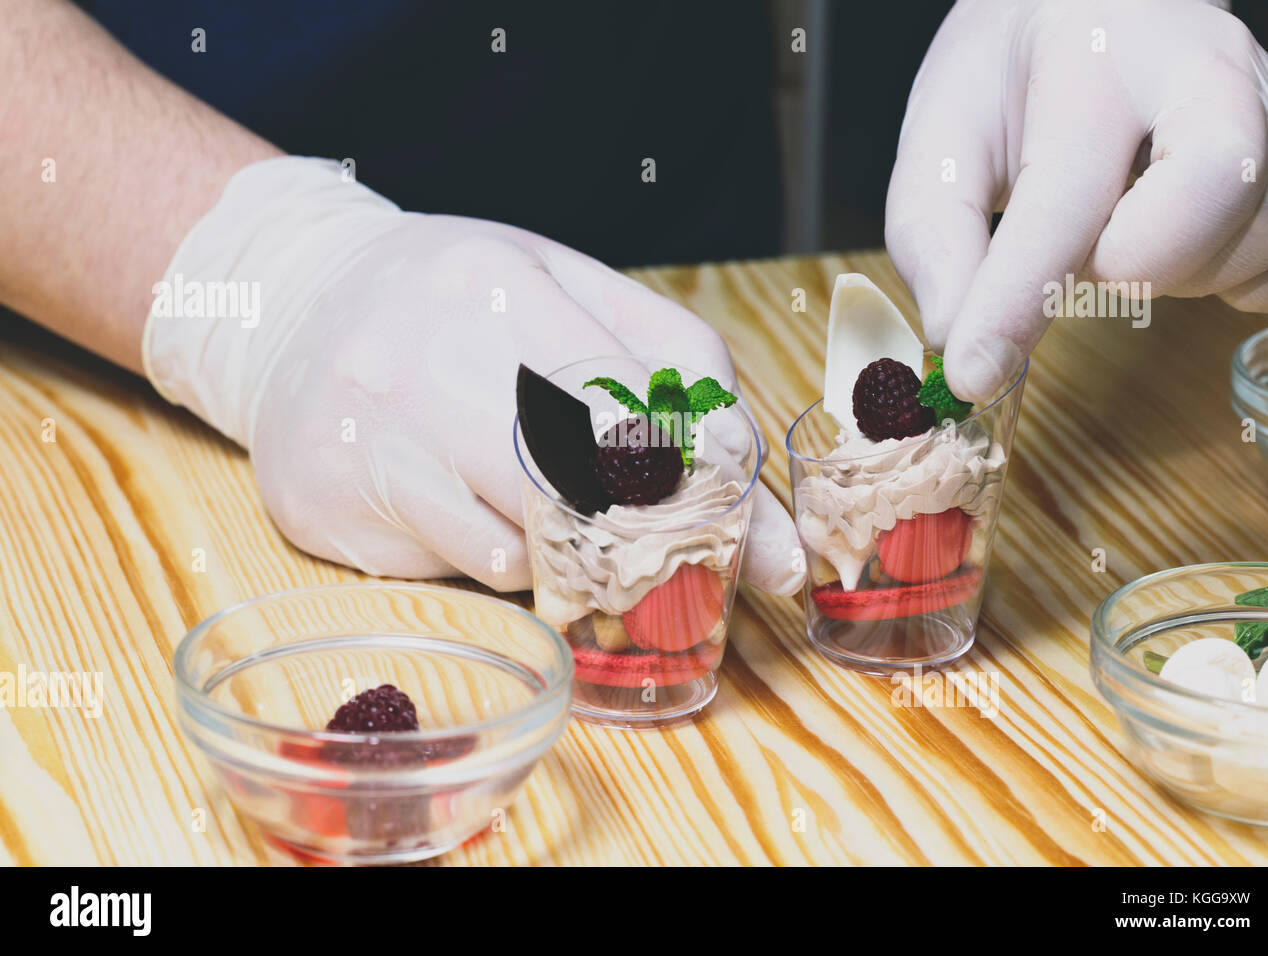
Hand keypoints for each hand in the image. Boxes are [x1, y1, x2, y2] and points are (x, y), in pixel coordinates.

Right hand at [144, 157, 802, 594]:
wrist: (284, 302)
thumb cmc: (448, 300)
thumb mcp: (556, 283)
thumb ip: (666, 358)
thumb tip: (750, 478)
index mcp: (497, 287)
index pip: (643, 397)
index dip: (711, 473)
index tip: (751, 527)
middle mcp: (427, 361)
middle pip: (589, 483)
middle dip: (653, 531)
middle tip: (681, 555)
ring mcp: (372, 440)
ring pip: (526, 544)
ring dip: (574, 551)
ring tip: (565, 518)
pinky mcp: (330, 505)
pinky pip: (462, 567)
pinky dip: (501, 560)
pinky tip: (483, 517)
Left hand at [885, 0, 1267, 400]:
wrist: (1085, 12)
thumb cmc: (1009, 81)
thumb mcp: (939, 143)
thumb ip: (935, 240)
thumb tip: (956, 341)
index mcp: (1093, 57)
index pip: (1065, 197)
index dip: (1017, 301)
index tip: (973, 373)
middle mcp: (1202, 66)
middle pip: (1217, 189)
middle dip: (1138, 263)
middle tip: (1084, 256)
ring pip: (1265, 236)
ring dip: (1176, 275)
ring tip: (1119, 233)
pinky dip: (1233, 279)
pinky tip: (1176, 247)